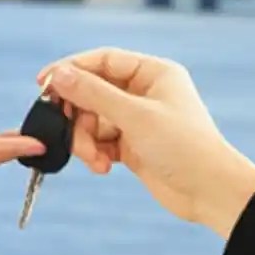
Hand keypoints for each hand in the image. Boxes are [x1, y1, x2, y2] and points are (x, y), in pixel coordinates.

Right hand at [38, 49, 254, 237]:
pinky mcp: (133, 145)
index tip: (43, 84)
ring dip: (86, 140)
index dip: (71, 70)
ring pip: (93, 120)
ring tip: (95, 160)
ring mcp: (138, 119)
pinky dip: (95, 153)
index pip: (103, 61)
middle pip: (92, 92)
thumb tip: (58, 75)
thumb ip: (93, 94)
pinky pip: (101, 141)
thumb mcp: (135, 117)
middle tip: (64, 131)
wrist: (211, 193)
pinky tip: (103, 167)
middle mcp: (145, 92)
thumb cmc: (184, 147)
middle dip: (78, 115)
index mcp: (153, 73)